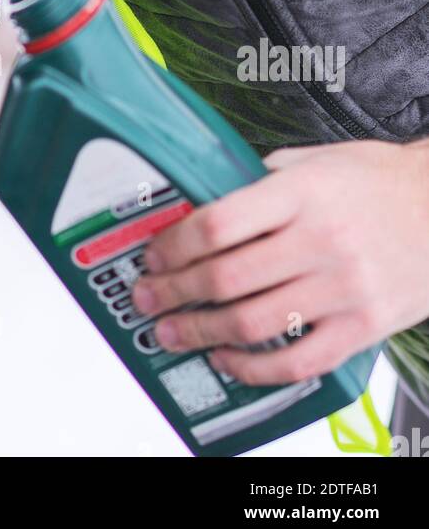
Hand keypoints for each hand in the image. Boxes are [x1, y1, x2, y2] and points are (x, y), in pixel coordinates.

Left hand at [130, 138, 428, 383]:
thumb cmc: (381, 181)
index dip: (174, 244)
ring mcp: (342, 288)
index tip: (153, 255)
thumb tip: (211, 198)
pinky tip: (228, 360)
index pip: (219, 223)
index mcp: (302, 193)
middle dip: (174, 292)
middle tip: (147, 298)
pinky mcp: (362, 326)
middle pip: (226, 277)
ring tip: (172, 333)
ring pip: (253, 323)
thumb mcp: (319, 160)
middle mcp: (319, 240)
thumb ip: (267, 178)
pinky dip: (254, 368)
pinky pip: (297, 360)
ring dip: (201, 332)